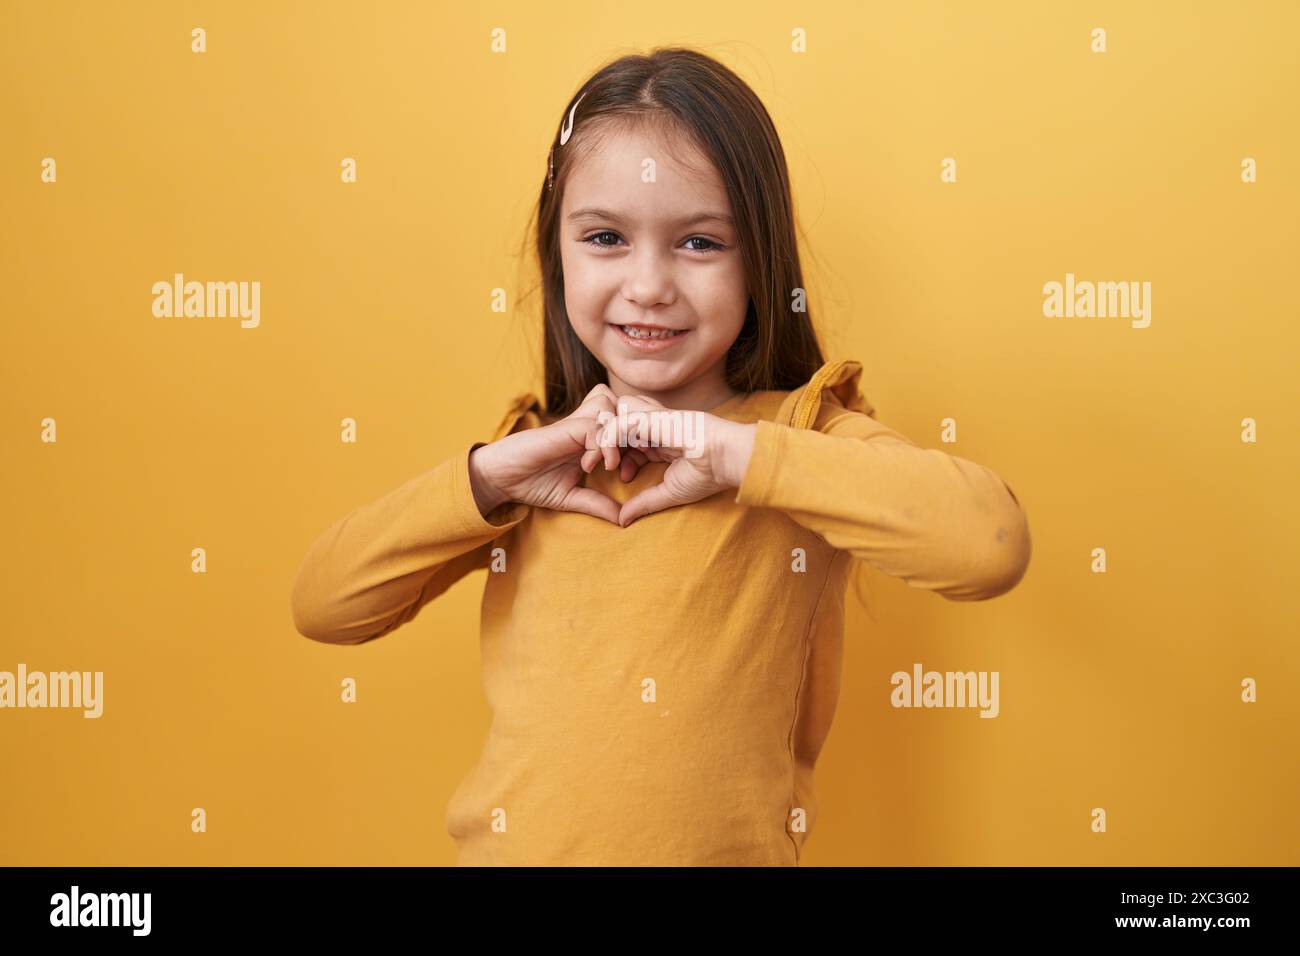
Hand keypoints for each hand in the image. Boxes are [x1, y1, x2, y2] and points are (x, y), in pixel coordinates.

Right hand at [469, 385, 626, 523]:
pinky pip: (595, 426)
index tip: (635, 469)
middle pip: (623, 406)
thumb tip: (623, 520)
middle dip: (633, 432)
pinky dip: (601, 446)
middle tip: (632, 462)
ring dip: (616, 435)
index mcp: (590, 439)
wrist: (499, 478)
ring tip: (610, 465)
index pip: (624, 422)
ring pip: (611, 407)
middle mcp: (585, 426)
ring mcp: (574, 425)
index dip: (636, 440)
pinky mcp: (564, 428)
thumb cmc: (531, 484)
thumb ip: (597, 504)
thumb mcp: (571, 498)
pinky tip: (591, 466)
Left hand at [594, 394, 756, 526]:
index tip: (617, 477)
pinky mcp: (652, 417)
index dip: (617, 456)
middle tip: (593, 467)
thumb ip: (644, 502)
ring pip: (614, 415)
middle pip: (616, 424)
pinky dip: (609, 440)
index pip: (627, 440)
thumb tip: (622, 520)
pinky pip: (619, 422)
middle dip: (602, 444)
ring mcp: (653, 418)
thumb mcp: (668, 493)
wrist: (726, 459)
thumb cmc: (706, 474)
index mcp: (660, 439)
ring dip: (604, 437)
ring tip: (603, 462)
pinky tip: (611, 461)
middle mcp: (654, 425)